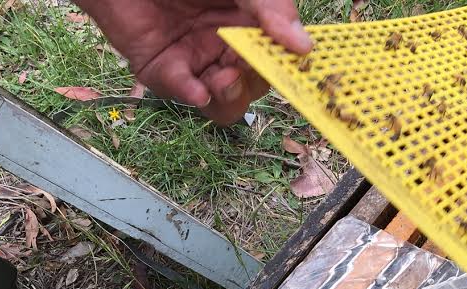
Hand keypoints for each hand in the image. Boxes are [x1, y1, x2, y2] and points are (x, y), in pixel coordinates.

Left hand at [79, 0, 311, 124]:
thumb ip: (269, 8)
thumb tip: (302, 45)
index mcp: (249, 22)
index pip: (277, 57)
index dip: (286, 68)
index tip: (292, 71)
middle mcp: (225, 45)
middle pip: (254, 85)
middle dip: (253, 84)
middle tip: (244, 69)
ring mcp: (196, 60)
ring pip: (223, 102)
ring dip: (228, 98)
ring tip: (221, 80)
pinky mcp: (164, 69)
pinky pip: (182, 93)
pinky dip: (191, 94)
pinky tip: (196, 89)